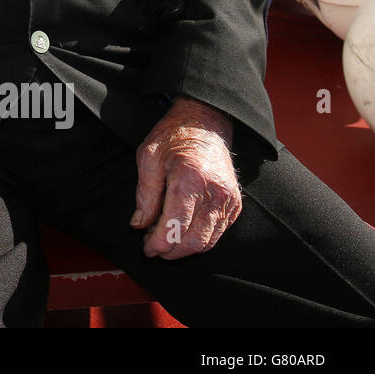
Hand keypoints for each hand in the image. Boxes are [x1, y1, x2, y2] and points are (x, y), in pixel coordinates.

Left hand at [132, 97, 241, 258]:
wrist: (205, 122)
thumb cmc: (174, 136)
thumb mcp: (149, 158)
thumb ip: (145, 195)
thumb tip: (139, 224)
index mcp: (190, 179)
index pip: (176, 225)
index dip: (160, 243)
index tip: (147, 247)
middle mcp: (215, 192)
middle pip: (194, 240)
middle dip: (172, 251)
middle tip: (153, 248)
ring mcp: (228, 199)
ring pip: (208, 241)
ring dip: (185, 248)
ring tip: (165, 240)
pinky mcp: (234, 204)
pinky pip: (218, 232)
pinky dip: (200, 239)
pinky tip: (182, 231)